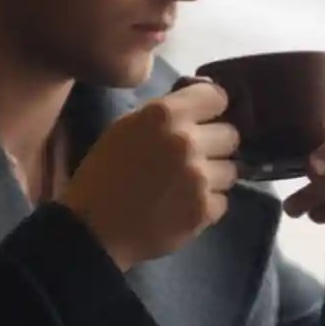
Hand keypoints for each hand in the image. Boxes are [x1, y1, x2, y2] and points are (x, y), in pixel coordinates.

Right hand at [59, 79, 240, 270]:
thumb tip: (195, 109)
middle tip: (194, 159)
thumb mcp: (125, 129)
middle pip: (231, 135)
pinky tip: (182, 209)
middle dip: (215, 145)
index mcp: (164, 114)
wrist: (93, 228)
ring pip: (231, 170)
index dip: (211, 109)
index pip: (217, 97)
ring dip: (213, 178)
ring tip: (187, 188)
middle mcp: (187, 141)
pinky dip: (206, 206)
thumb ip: (163, 116)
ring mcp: (200, 177)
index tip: (203, 120)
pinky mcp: (205, 210)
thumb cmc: (102, 175)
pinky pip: (222, 201)